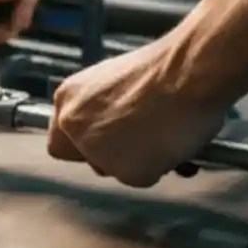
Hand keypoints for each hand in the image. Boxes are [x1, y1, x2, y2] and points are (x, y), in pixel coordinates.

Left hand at [47, 38, 231, 187]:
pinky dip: (159, 165)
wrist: (188, 72)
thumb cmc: (163, 69)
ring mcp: (98, 151)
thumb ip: (102, 107)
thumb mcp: (116, 81)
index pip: (60, 141)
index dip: (82, 144)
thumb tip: (111, 125)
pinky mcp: (125, 171)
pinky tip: (170, 141)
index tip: (102, 141)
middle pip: (87, 159)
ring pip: (116, 171)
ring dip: (137, 159)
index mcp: (69, 98)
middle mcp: (75, 126)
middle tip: (140, 137)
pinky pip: (143, 178)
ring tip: (162, 132)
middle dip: (112, 155)